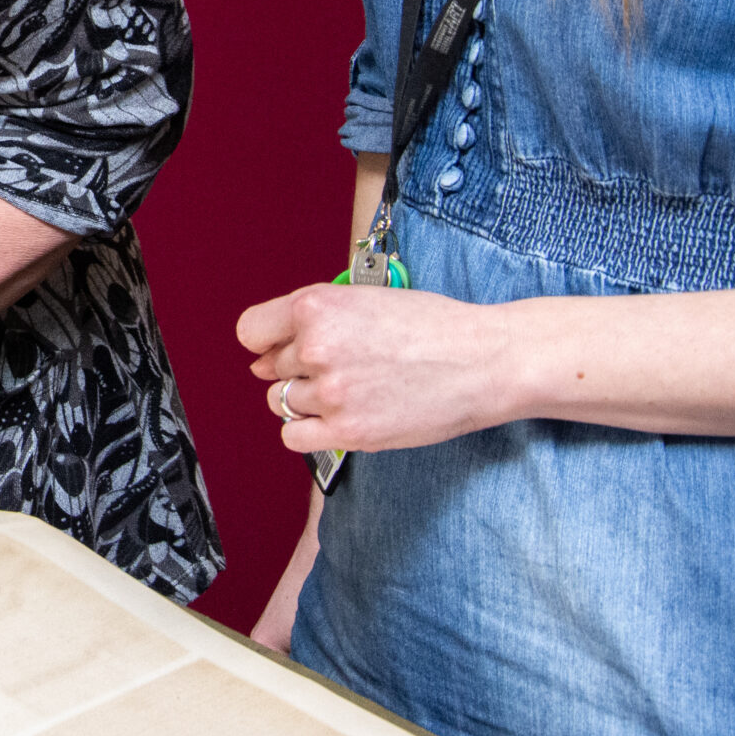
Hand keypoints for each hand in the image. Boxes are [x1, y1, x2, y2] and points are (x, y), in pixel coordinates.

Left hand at [236, 283, 523, 453]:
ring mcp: (331, 392)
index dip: (266, 340)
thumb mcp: (364, 299)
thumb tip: (262, 359)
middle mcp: (317, 347)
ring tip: (352, 389)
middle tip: (346, 366)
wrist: (483, 361)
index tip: (278, 347)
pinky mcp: (348, 431)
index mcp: (316, 306)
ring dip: (308, 400)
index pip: (250, 331)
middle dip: (300, 368)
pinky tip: (341, 416)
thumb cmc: (433, 327)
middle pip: (272, 368)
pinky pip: (294, 436)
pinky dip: (310, 431)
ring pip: (283, 402)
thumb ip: (312, 322)